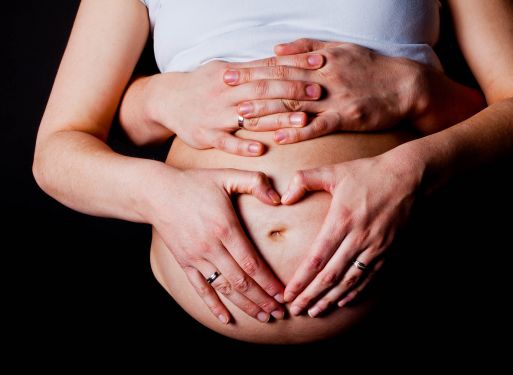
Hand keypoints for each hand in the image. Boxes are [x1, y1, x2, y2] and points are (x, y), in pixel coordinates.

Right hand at [145, 53, 323, 154]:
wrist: (166, 100)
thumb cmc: (204, 85)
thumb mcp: (226, 70)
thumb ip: (254, 69)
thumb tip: (285, 59)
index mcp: (233, 75)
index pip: (268, 68)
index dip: (294, 66)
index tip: (318, 65)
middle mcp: (226, 93)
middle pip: (263, 90)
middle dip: (292, 90)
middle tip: (317, 93)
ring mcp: (216, 115)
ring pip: (250, 117)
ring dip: (277, 119)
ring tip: (302, 121)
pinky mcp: (206, 135)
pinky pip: (226, 142)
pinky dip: (243, 146)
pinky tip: (261, 150)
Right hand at [147, 166, 286, 323]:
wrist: (156, 192)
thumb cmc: (195, 183)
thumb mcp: (226, 176)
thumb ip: (255, 182)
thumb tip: (279, 198)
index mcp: (225, 228)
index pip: (252, 263)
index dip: (269, 282)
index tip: (284, 294)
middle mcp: (211, 247)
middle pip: (241, 281)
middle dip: (262, 299)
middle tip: (279, 312)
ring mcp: (196, 257)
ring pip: (224, 288)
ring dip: (245, 305)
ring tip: (263, 317)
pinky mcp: (185, 263)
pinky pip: (201, 288)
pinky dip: (213, 305)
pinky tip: (226, 319)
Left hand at [224, 39, 430, 143]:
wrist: (405, 85)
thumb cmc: (371, 67)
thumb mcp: (341, 48)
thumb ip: (308, 47)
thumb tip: (276, 48)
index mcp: (320, 60)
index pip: (280, 64)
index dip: (253, 69)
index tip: (230, 72)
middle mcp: (323, 77)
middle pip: (281, 83)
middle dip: (252, 88)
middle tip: (226, 93)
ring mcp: (335, 98)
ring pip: (295, 104)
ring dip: (268, 111)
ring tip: (243, 117)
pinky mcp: (347, 117)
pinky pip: (318, 126)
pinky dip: (298, 131)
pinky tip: (279, 137)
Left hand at [280, 147, 425, 316]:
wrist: (411, 177)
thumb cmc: (369, 173)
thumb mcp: (334, 171)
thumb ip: (304, 180)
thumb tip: (283, 198)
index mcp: (342, 220)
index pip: (316, 259)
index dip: (301, 281)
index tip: (287, 295)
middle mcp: (359, 238)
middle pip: (331, 276)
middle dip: (311, 296)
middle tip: (296, 311)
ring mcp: (376, 247)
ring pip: (350, 281)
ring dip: (331, 299)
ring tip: (315, 312)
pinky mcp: (389, 250)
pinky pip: (370, 277)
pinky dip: (356, 292)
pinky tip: (343, 301)